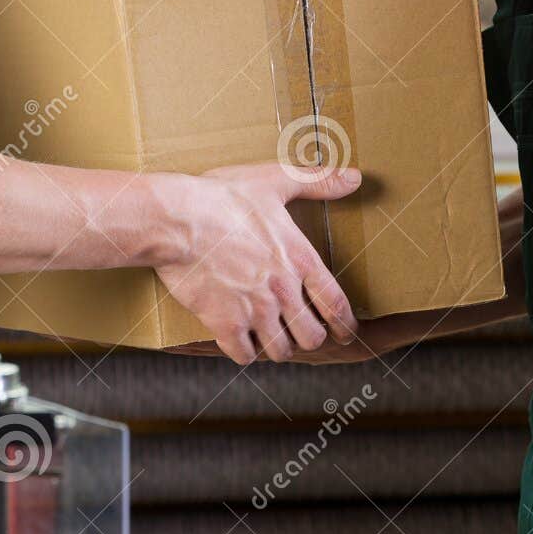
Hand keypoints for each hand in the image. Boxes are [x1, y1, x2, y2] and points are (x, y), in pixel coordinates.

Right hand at [152, 163, 360, 364]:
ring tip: (269, 337)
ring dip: (276, 347)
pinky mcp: (225, 323)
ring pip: (280, 351)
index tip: (345, 333)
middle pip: (312, 337)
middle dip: (309, 338)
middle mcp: (283, 291)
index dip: (345, 325)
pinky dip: (243, 351)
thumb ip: (317, 182)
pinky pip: (244, 355)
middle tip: (299, 332)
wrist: (177, 220)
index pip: (335, 304)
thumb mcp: (274, 181)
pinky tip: (239, 340)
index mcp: (299, 259)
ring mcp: (255, 310)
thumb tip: (354, 178)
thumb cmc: (223, 199)